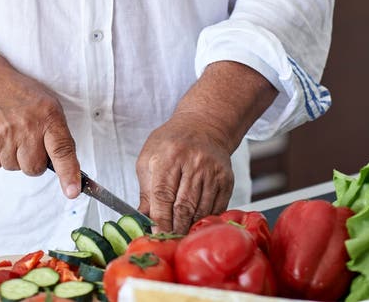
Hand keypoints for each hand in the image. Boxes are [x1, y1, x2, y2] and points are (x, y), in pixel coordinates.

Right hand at [0, 30, 80, 198]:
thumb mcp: (48, 106)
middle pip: (33, 168)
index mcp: (47, 116)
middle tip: (25, 138)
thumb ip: (58, 136)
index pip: (61, 149)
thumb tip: (67, 170)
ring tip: (8, 132)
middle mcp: (25, 127)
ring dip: (12, 156)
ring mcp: (2, 135)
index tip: (72, 191)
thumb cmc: (21, 95)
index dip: (68, 173)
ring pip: (13, 167)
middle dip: (31, 159)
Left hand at [136, 112, 233, 233]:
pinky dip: (205, 220)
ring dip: (190, 228)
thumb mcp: (150, 158)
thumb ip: (146, 190)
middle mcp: (193, 162)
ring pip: (201, 211)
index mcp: (169, 156)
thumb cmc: (171, 143)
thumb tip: (142, 219)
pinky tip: (197, 224)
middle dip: (175, 229)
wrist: (203, 126)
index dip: (160, 220)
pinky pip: (216, 208)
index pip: (163, 195)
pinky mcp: (226, 179)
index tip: (157, 236)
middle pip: (184, 207)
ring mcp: (212, 171)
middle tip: (169, 242)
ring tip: (181, 236)